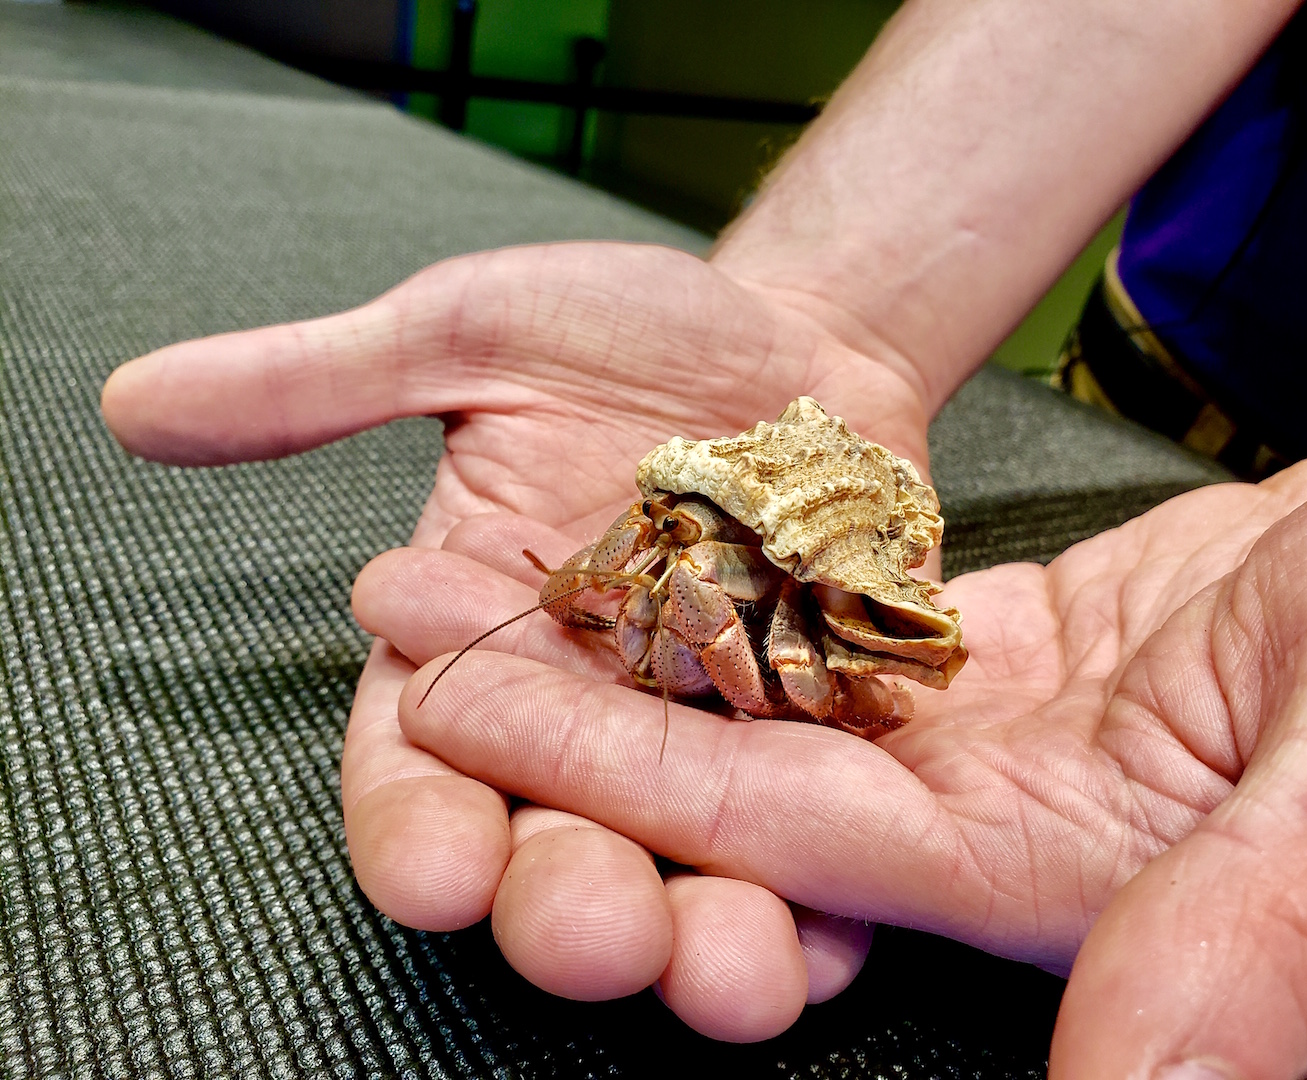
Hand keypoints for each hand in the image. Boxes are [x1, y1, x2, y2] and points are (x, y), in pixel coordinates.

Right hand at [101, 239, 931, 1032]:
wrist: (802, 334)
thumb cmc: (628, 332)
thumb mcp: (470, 334)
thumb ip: (318, 383)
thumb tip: (132, 399)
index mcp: (473, 648)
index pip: (417, 763)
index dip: (415, 824)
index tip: (432, 871)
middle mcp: (585, 716)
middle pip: (558, 836)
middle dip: (568, 897)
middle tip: (594, 937)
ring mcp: (709, 734)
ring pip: (694, 862)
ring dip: (710, 929)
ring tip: (733, 979)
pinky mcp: (823, 733)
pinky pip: (826, 830)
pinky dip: (834, 888)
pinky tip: (841, 936)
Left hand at [361, 436, 1306, 1075]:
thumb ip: (1266, 935)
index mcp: (1063, 888)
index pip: (793, 842)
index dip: (623, 780)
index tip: (465, 714)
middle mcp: (994, 838)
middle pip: (740, 777)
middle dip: (566, 713)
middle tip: (407, 627)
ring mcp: (990, 751)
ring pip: (769, 699)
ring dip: (625, 638)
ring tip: (475, 575)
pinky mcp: (1001, 666)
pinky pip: (839, 631)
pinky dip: (735, 586)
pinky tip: (635, 549)